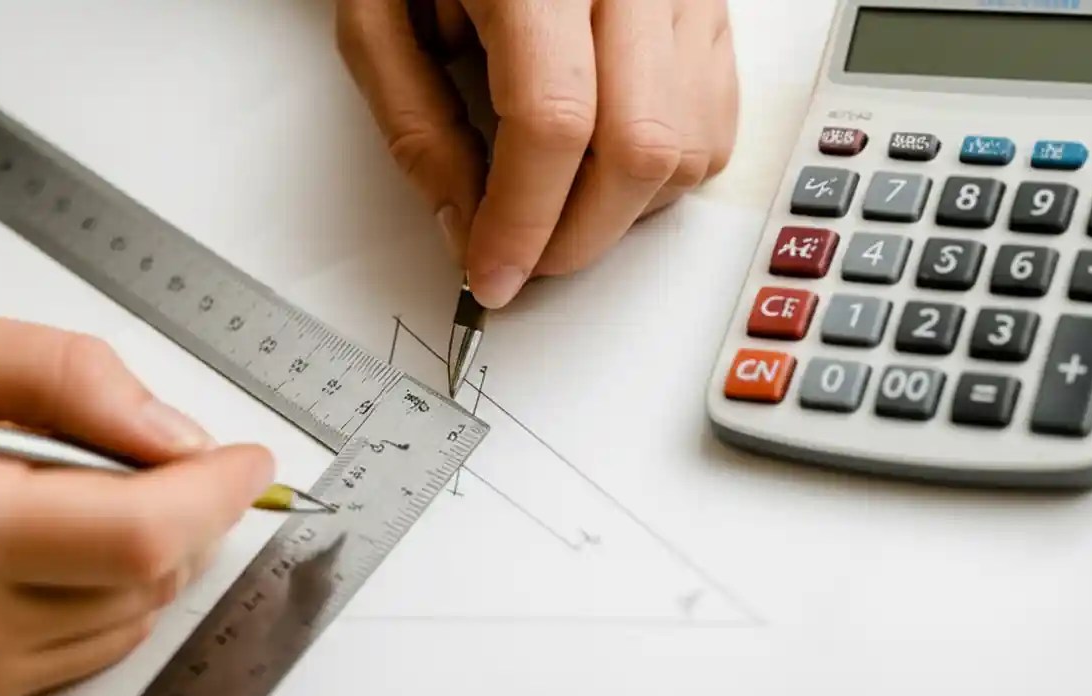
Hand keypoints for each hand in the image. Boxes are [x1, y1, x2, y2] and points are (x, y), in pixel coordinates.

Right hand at [0, 303, 273, 695]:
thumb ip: (61, 376)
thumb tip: (170, 428)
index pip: (149, 532)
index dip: (218, 491)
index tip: (245, 460)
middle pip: (149, 579)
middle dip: (188, 513)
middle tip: (167, 460)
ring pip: (123, 621)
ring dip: (143, 554)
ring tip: (80, 492)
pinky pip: (72, 654)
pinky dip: (97, 597)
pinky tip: (50, 545)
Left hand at [335, 0, 739, 307]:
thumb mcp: (378, 18)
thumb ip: (417, 127)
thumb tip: (468, 228)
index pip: (553, 120)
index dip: (523, 221)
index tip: (492, 273)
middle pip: (639, 149)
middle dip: (577, 237)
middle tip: (527, 259)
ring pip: (685, 150)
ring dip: (618, 210)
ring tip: (559, 190)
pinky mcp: (713, 10)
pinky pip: (712, 130)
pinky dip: (661, 176)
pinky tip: (604, 156)